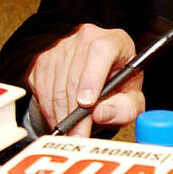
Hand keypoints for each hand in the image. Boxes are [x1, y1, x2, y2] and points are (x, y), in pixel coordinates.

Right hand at [27, 23, 143, 136]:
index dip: (92, 78)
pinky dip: (49, 110)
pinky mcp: (43, 60)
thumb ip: (124, 109)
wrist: (101, 79)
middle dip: (75, 112)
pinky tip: (62, 116)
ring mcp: (61, 47)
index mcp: (114, 42)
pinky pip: (41, 89)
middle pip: (75, 75)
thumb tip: (101, 113)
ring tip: (72, 131)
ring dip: (62, 114)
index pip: (101, 52)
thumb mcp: (131, 100)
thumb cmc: (120, 87)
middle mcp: (86, 38)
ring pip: (56, 86)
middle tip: (79, 135)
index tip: (87, 104)